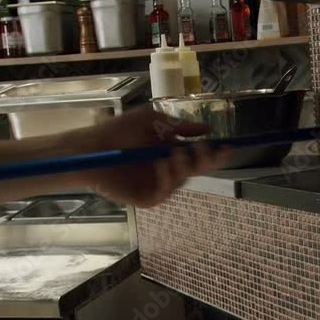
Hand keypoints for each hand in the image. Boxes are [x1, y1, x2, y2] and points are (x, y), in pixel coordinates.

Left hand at [67, 106, 230, 207]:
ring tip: (173, 153)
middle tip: (204, 150)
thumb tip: (206, 129)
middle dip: (204, 160)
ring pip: (182, 180)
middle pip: (197, 170)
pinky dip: (166, 178)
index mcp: (172, 152)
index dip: (215, 153)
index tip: (227, 146)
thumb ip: (179, 126)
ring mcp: (158, 185)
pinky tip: (162, 164)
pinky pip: (164, 192)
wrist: (92, 147)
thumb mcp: (152, 120)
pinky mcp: (146, 198)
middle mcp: (169, 170)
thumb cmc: (119, 131)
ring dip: (182, 166)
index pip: (200, 155)